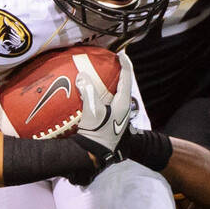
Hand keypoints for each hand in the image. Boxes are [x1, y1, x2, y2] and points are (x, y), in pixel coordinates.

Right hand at [72, 51, 133, 168]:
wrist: (94, 154)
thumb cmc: (96, 134)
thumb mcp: (92, 112)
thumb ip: (88, 92)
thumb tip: (83, 76)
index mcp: (122, 104)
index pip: (127, 79)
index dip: (125, 64)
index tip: (122, 53)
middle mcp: (121, 108)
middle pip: (122, 85)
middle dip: (118, 72)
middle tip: (110, 61)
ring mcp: (115, 115)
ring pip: (114, 93)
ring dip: (108, 83)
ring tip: (100, 73)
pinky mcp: (108, 120)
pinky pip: (104, 101)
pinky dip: (98, 93)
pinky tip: (86, 92)